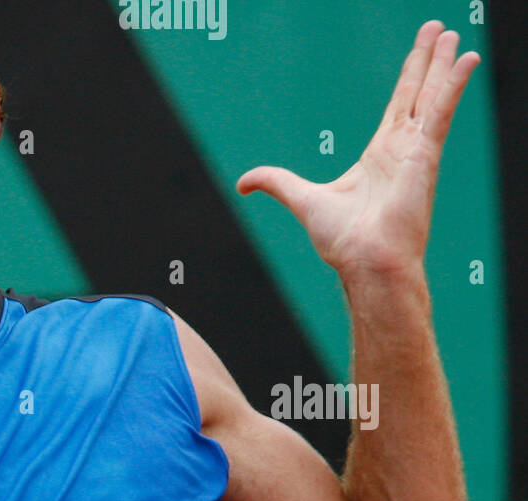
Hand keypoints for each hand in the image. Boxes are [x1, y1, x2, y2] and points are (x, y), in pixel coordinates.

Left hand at [236, 21, 479, 278]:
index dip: (409, 75)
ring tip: (455, 36)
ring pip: (432, 96)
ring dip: (443, 65)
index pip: (398, 104)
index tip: (420, 51)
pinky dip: (453, 86)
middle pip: (416, 93)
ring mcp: (415, 151)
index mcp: (380, 155)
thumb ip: (276, 183)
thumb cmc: (342, 240)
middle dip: (428, 60)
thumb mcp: (302, 200)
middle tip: (440, 29)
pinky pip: (441, 112)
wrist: (364, 260)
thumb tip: (244, 183)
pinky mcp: (425, 155)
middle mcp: (401, 149)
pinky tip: (468, 60)